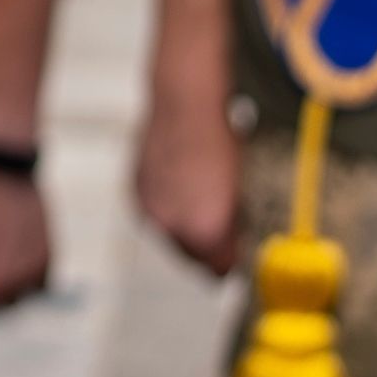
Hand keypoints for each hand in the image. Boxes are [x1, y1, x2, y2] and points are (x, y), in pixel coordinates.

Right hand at [133, 78, 245, 278]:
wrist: (184, 107)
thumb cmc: (219, 142)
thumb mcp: (239, 191)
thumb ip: (232, 228)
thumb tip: (230, 249)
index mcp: (203, 231)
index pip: (216, 269)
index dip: (228, 263)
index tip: (234, 258)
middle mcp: (172, 227)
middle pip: (190, 256)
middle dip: (205, 247)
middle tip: (221, 232)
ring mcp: (150, 210)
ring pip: (170, 234)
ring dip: (183, 226)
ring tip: (201, 202)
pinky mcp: (136, 193)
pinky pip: (154, 213)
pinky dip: (167, 207)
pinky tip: (182, 188)